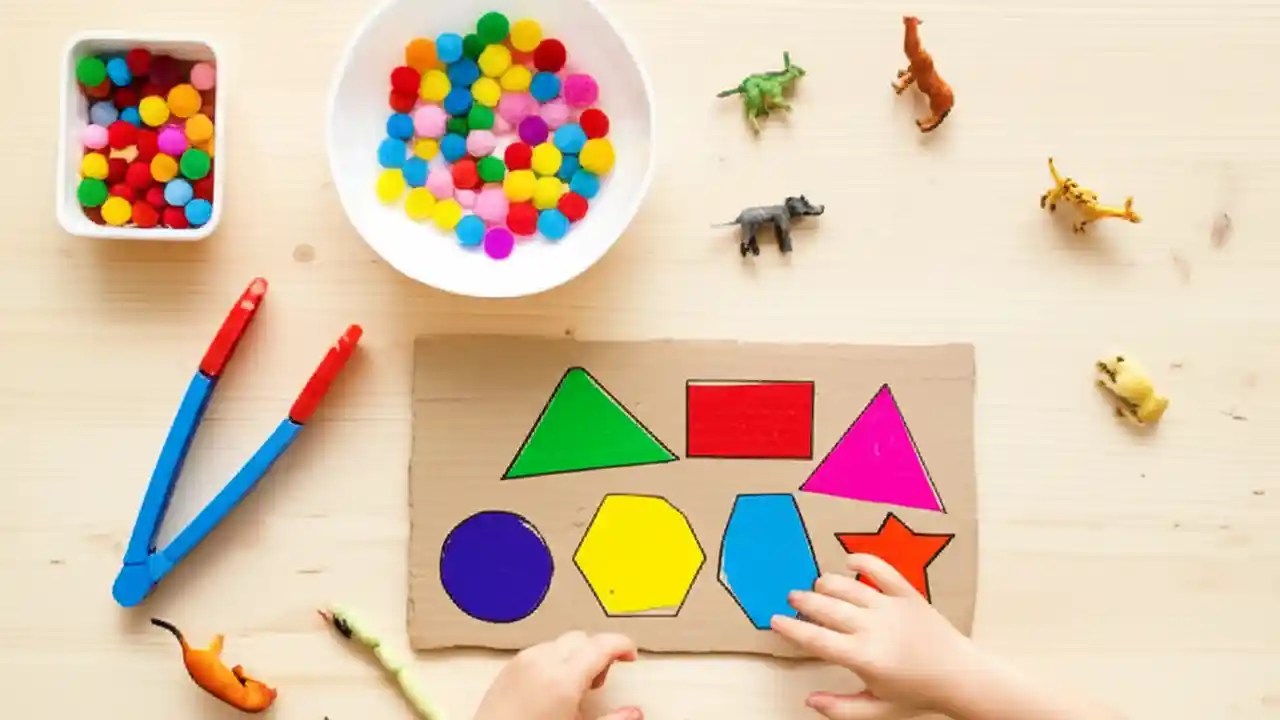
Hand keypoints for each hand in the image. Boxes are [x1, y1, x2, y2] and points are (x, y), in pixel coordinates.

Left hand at [473, 631, 641, 719]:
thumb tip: (633, 713)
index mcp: (564, 678)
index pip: (602, 644)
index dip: (623, 645)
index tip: (630, 655)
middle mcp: (542, 662)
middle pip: (582, 638)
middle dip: (598, 652)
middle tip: (602, 679)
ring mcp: (523, 662)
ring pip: (560, 643)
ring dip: (575, 656)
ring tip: (575, 688)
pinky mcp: (509, 668)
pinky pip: (540, 651)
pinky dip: (554, 660)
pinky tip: (553, 687)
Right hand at [771, 553, 980, 718]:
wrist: (960, 676)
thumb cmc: (918, 693)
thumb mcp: (877, 710)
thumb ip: (840, 708)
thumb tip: (809, 700)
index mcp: (863, 656)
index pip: (816, 639)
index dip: (792, 629)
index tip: (776, 620)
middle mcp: (873, 627)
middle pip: (827, 607)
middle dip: (804, 601)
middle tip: (792, 597)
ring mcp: (890, 607)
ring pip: (848, 586)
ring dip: (827, 583)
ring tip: (815, 585)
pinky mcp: (908, 595)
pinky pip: (882, 570)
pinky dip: (864, 560)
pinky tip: (849, 560)